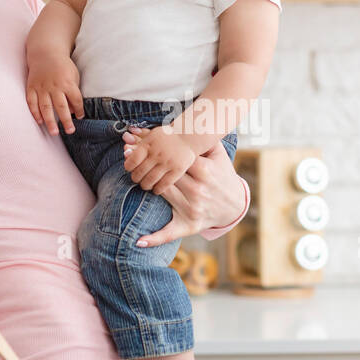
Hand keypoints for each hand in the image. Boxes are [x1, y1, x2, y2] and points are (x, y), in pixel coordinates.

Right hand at [25, 53, 83, 135]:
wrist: (45, 53)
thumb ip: (74, 92)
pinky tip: (40, 122)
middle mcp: (54, 86)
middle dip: (66, 120)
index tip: (80, 118)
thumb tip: (74, 110)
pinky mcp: (31, 87)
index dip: (79, 110)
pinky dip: (35, 113)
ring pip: (45, 107)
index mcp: (68, 83)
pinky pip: (32, 102)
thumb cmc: (63, 66)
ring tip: (54, 132)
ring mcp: (41, 87)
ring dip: (50, 121)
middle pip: (61, 106)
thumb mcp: (74, 76)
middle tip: (70, 131)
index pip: (76, 100)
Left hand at [123, 125, 196, 194]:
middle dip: (136, 178)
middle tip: (136, 179)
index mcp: (149, 144)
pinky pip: (164, 184)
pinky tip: (156, 189)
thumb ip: (138, 141)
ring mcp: (168, 162)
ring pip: (151, 180)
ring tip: (145, 185)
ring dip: (145, 185)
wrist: (188, 136)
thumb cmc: (166, 136)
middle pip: (140, 172)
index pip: (133, 160)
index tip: (129, 168)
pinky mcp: (178, 170)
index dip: (128, 166)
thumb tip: (125, 145)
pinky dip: (158, 189)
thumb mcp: (151, 135)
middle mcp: (158, 153)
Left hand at [123, 127, 244, 246]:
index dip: (157, 147)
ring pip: (163, 193)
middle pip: (166, 173)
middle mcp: (198, 190)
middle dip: (145, 161)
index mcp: (205, 171)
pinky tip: (137, 240)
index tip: (139, 138)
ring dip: (144, 182)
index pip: (176, 157)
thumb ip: (207, 140)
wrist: (234, 205)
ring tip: (128, 170)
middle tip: (125, 150)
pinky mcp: (189, 225)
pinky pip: (170, 232)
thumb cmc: (223, 176)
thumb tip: (197, 120)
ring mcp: (192, 208)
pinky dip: (154, 238)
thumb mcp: (220, 156)